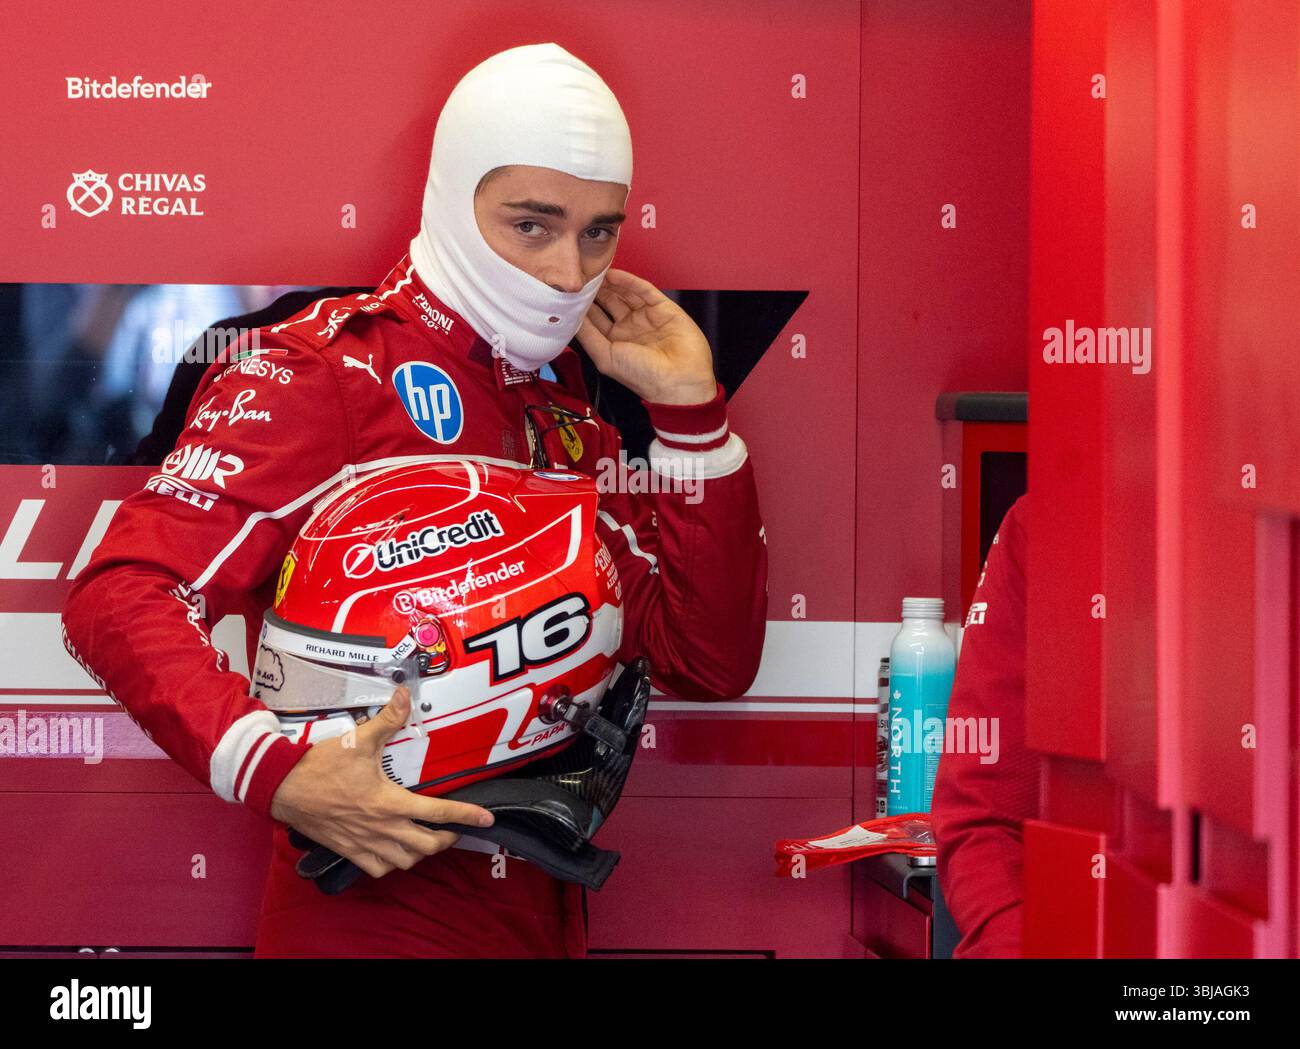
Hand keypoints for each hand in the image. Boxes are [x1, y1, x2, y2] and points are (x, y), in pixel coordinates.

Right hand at [269, 686, 493, 879]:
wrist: (282, 789)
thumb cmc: (320, 766)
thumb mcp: (358, 740)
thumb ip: (387, 720)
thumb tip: (405, 694)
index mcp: (390, 803)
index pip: (438, 813)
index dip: (466, 817)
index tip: (486, 821)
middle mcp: (382, 829)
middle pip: (427, 847)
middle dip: (446, 839)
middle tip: (452, 828)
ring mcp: (364, 844)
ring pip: (405, 862)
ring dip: (420, 853)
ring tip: (426, 838)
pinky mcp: (348, 851)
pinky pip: (378, 869)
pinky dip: (392, 864)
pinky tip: (395, 851)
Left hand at [577, 269, 717, 404]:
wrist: (680, 381)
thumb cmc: (644, 377)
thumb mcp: (605, 357)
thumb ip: (588, 335)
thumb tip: (571, 317)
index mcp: (615, 342)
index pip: (596, 318)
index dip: (584, 306)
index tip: (569, 293)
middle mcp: (630, 328)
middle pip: (609, 302)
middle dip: (596, 290)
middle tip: (581, 277)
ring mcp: (647, 317)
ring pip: (625, 293)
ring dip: (610, 283)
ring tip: (595, 272)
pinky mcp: (663, 308)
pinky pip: (644, 290)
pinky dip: (629, 281)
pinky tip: (614, 275)